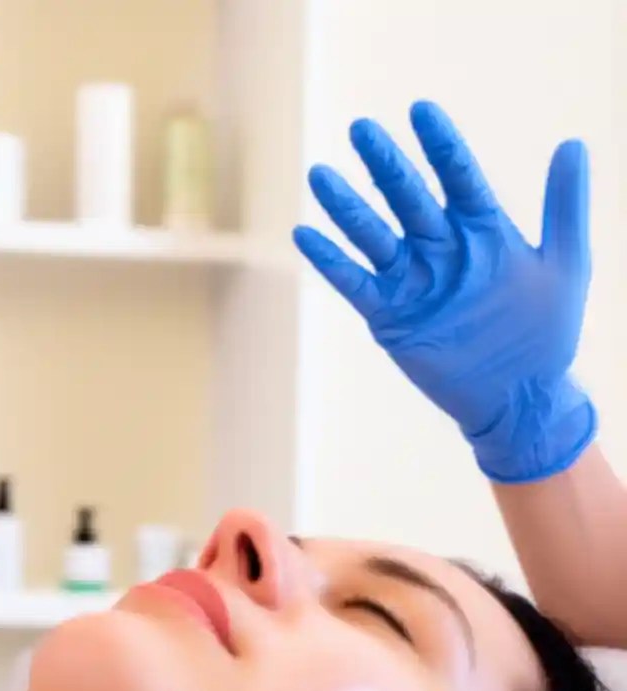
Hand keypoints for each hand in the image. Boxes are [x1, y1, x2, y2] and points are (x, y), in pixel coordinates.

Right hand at [294, 100, 595, 482]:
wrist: (521, 394)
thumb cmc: (546, 330)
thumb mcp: (566, 263)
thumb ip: (565, 206)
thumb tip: (572, 145)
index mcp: (482, 229)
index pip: (458, 176)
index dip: (441, 145)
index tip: (421, 110)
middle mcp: (440, 247)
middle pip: (407, 197)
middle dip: (385, 164)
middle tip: (363, 128)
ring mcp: (411, 279)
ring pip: (372, 234)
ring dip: (347, 206)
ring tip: (320, 174)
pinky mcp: (388, 313)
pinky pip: (353, 282)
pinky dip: (329, 260)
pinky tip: (305, 234)